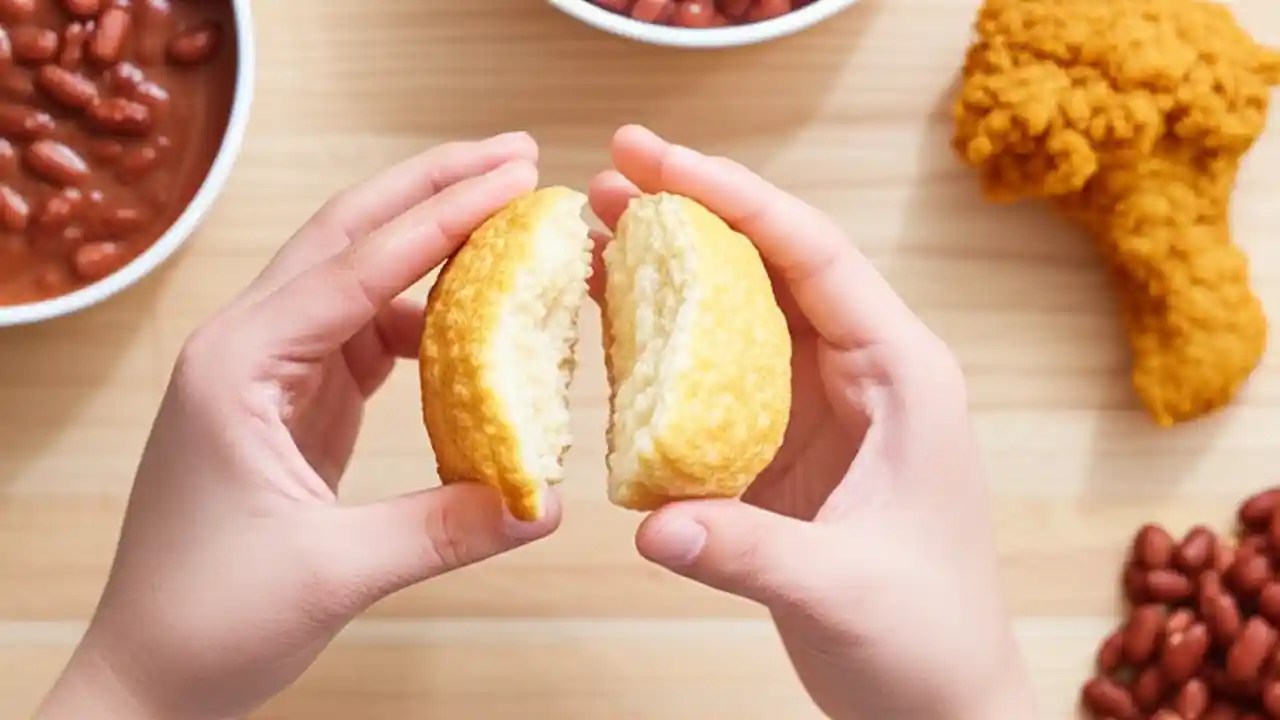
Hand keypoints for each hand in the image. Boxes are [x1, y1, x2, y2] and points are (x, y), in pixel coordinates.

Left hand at [38, 133, 559, 719]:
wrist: (150, 670)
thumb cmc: (207, 619)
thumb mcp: (333, 574)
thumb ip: (444, 531)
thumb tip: (543, 503)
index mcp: (238, 367)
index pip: (356, 268)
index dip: (444, 216)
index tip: (517, 176)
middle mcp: (246, 348)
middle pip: (346, 237)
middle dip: (431, 189)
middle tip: (516, 155)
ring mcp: (268, 371)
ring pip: (357, 277)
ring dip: (431, 246)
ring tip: (509, 224)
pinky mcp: (292, 400)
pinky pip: (365, 335)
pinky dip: (424, 319)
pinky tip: (474, 324)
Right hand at [589, 126, 1038, 719]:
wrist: (937, 702)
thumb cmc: (926, 639)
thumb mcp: (842, 590)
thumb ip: (748, 550)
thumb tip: (652, 524)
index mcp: (903, 374)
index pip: (813, 255)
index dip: (733, 196)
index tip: (655, 159)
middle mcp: (864, 372)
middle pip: (770, 264)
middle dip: (688, 214)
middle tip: (605, 178)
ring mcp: (822, 405)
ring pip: (739, 311)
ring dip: (671, 271)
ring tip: (594, 232)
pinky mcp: (786, 444)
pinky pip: (719, 372)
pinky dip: (666, 344)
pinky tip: (613, 325)